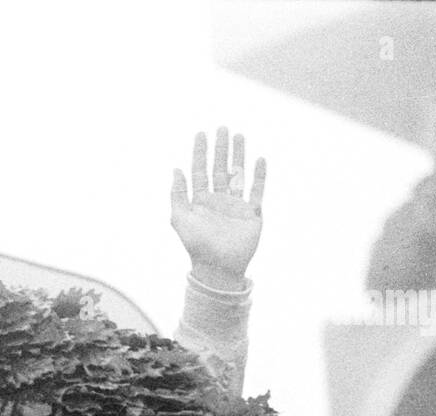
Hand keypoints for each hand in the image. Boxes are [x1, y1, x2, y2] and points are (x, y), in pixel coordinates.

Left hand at [170, 127, 266, 289]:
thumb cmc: (196, 245)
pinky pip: (257, 190)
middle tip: (222, 128)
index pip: (200, 170)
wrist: (218, 267)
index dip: (200, 152)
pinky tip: (260, 159)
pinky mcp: (252, 212)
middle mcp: (218, 200)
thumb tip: (176, 169)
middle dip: (220, 148)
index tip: (201, 134)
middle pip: (220, 168)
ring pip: (239, 174)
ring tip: (239, 135)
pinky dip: (259, 175)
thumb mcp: (180, 219)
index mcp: (200, 200)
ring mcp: (236, 205)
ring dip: (239, 155)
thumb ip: (177, 194)